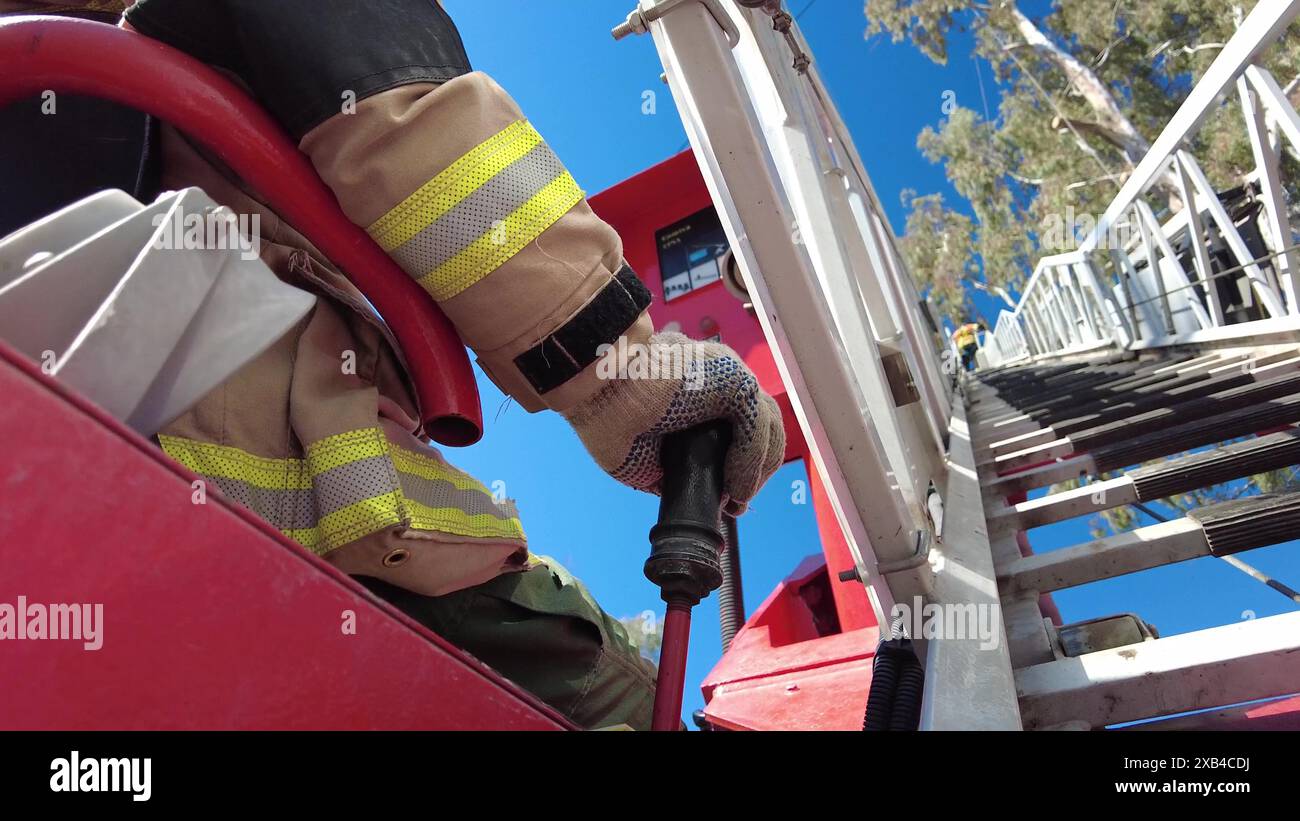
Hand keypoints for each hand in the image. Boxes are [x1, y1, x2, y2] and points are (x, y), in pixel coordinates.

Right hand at [563, 332, 784, 514]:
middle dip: (753, 470)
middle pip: (760, 427)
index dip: (739, 465)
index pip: (738, 427)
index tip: (729, 498)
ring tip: (737, 500)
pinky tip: (735, 489)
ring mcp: (729, 375)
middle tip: (736, 503)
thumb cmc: (606, 413)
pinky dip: (750, 464)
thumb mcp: (641, 454)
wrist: (595, 384)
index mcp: (698, 391)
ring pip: (766, 426)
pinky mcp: (734, 380)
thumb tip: (689, 490)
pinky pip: (757, 429)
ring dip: (756, 471)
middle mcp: (718, 380)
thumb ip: (669, 467)